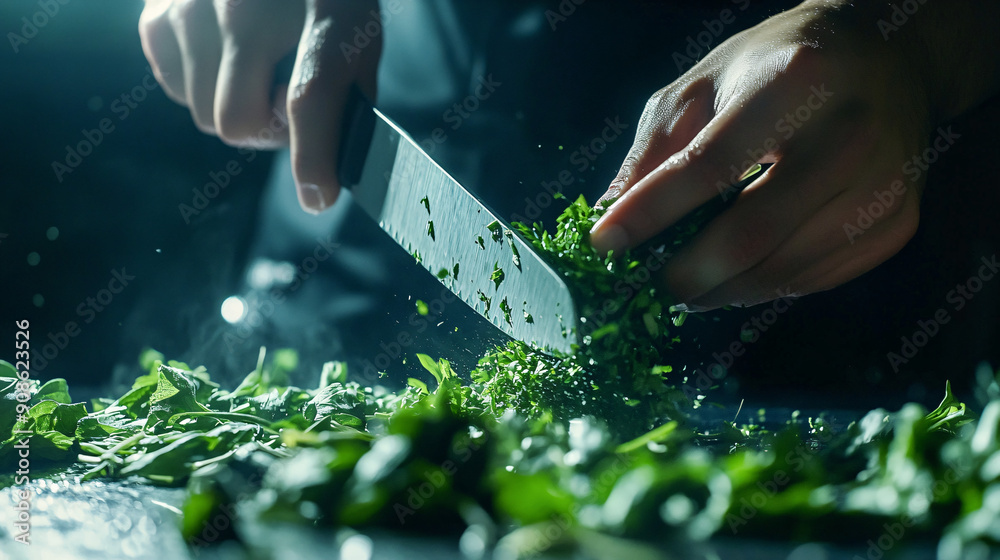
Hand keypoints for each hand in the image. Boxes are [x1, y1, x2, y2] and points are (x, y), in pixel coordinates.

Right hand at [139, 0, 380, 213]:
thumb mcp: (356, 29)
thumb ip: (348, 93)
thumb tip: (329, 164)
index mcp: (323, 6)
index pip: (310, 95)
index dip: (314, 155)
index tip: (319, 194)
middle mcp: (247, 3)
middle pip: (240, 121)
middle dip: (268, 133)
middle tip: (286, 108)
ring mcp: (194, 4)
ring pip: (205, 114)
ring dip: (236, 108)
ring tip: (257, 70)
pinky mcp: (158, 11)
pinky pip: (176, 89)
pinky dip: (203, 84)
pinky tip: (226, 52)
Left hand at [589, 1, 939, 310]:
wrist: (886, 56)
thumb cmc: (776, 67)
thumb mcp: (704, 83)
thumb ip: (655, 149)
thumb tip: (611, 217)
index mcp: (793, 84)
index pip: (709, 165)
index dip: (651, 212)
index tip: (606, 243)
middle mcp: (849, 135)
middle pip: (752, 234)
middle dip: (690, 273)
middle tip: (656, 285)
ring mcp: (883, 183)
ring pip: (785, 270)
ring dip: (725, 291)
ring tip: (692, 287)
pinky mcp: (898, 222)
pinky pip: (817, 279)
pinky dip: (767, 288)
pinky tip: (741, 277)